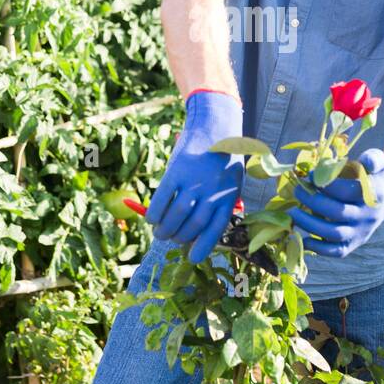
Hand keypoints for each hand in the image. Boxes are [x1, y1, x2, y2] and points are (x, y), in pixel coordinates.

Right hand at [146, 90, 244, 263]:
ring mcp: (193, 181)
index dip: (203, 247)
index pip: (214, 230)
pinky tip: (151, 219)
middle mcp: (212, 192)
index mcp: (227, 197)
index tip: (192, 258)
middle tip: (171, 239)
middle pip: (193, 225)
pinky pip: (163, 197)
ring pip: (177, 214)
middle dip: (179, 237)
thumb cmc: (224, 157)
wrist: (215, 125)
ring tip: (160, 233)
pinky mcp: (177, 171)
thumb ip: (221, 203)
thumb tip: (203, 231)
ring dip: (165, 229)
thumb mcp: (232, 181)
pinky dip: (155, 212)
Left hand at [287, 149, 383, 257]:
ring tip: (293, 213)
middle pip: (338, 212)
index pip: (348, 191)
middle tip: (297, 191)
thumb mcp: (378, 161)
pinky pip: (336, 251)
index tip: (310, 175)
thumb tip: (366, 161)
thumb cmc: (374, 175)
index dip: (327, 184)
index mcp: (375, 194)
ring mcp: (361, 232)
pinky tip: (302, 238)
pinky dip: (318, 248)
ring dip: (310, 224)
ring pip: (334, 233)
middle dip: (313, 201)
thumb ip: (373, 159)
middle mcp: (369, 216)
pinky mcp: (354, 243)